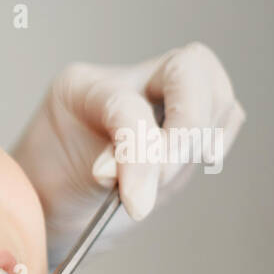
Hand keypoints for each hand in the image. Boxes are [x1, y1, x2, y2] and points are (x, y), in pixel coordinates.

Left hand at [13, 42, 245, 256]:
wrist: (56, 205)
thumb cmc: (48, 190)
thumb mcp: (60, 184)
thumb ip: (104, 174)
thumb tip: (138, 181)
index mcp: (82, 87)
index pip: (127, 105)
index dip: (138, 153)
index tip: (135, 202)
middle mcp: (128, 79)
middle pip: (190, 69)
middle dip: (188, 127)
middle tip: (164, 178)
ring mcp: (163, 95)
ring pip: (216, 94)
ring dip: (200, 142)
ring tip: (161, 181)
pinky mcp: (189, 117)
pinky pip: (225, 117)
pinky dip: (212, 145)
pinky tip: (176, 172)